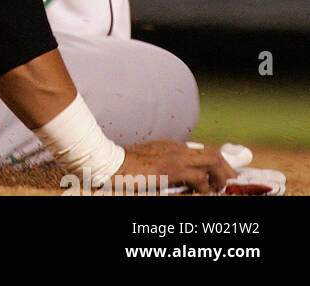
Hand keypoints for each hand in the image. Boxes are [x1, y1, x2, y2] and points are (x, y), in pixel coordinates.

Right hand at [117, 140, 233, 193]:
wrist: (110, 162)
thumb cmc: (127, 166)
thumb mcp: (150, 161)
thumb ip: (166, 163)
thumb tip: (182, 177)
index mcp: (171, 146)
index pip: (203, 151)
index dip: (219, 163)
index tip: (224, 177)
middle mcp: (176, 148)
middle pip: (213, 153)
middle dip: (226, 169)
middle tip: (229, 184)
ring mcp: (174, 157)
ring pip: (211, 161)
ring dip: (220, 177)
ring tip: (219, 190)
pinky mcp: (170, 168)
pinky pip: (198, 177)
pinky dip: (206, 187)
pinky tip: (203, 194)